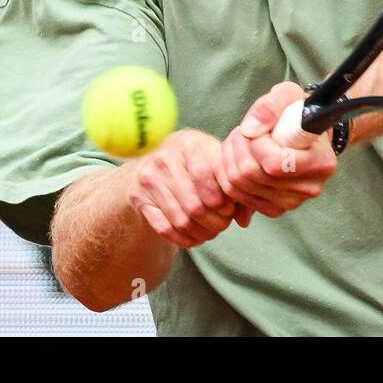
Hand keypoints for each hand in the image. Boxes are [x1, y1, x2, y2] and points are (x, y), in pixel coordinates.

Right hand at [128, 128, 242, 248]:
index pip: (205, 175)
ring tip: (212, 232)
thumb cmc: (196, 162)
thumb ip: (233, 186)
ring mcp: (148, 177)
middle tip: (223, 224)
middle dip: (214, 221)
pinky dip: (184, 239)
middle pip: (194, 204)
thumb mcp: (214, 162)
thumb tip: (244, 220)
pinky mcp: (138, 196)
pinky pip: (164, 228)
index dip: (221, 199)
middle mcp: (165, 157)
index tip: (229, 208)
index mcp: (189, 143)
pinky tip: (195, 237)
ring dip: (201, 233)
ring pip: (180, 220)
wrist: (152, 159)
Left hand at [217, 82, 336, 222]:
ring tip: (239, 142)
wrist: (302, 134)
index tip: (256, 128)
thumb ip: (270, 105)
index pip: (275, 163)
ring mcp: (292, 202)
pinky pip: (237, 196)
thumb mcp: (288, 95)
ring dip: (228, 159)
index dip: (255, 144)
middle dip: (237, 148)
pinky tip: (236, 158)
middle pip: (253, 175)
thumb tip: (250, 131)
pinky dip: (228, 175)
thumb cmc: (296, 113)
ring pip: (240, 186)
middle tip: (241, 132)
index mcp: (321, 162)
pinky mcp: (275, 209)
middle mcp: (310, 188)